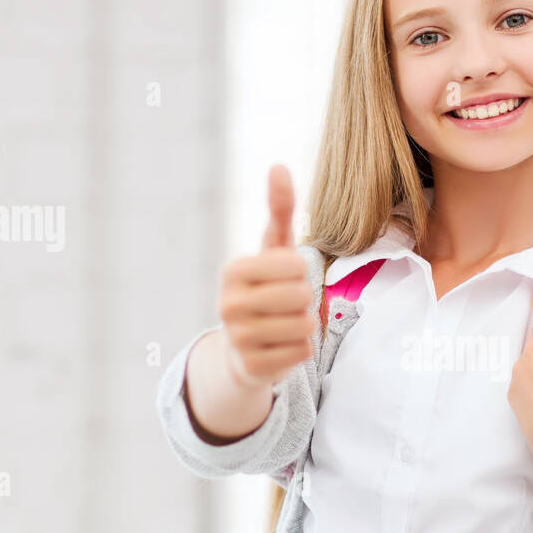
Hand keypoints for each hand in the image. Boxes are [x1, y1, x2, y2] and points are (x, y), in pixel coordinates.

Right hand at [216, 164, 316, 387]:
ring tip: (283, 325)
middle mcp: (227, 304)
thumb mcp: (273, 249)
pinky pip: (302, 353)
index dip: (301, 272)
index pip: (294, 265)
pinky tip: (282, 346)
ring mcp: (237, 338)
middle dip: (304, 301)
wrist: (244, 348)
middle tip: (286, 305)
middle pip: (301, 296)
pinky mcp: (251, 367)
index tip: (285, 277)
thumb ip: (278, 209)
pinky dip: (301, 350)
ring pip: (304, 326)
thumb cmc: (266, 289)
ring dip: (304, 326)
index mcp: (233, 271)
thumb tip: (279, 165)